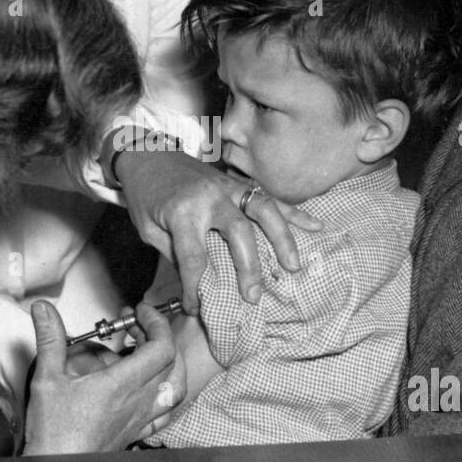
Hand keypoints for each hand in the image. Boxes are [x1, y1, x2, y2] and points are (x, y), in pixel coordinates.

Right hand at [22, 300, 184, 454]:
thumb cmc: (54, 432)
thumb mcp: (47, 378)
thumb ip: (49, 338)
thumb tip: (44, 310)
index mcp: (122, 385)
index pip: (162, 347)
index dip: (157, 323)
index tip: (141, 313)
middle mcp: (138, 402)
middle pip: (172, 362)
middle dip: (159, 336)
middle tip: (137, 326)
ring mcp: (141, 419)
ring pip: (176, 388)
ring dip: (171, 364)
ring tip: (152, 351)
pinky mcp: (137, 432)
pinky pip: (166, 412)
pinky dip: (167, 392)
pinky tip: (154, 386)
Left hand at [116, 151, 320, 311]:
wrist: (147, 154)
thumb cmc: (145, 195)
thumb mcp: (149, 229)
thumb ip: (176, 255)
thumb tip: (199, 284)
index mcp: (182, 212)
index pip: (194, 258)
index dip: (194, 288)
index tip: (195, 307)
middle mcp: (210, 197)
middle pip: (238, 233)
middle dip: (248, 267)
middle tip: (253, 296)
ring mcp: (228, 187)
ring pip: (263, 210)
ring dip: (282, 238)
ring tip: (294, 265)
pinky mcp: (238, 183)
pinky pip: (270, 197)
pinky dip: (294, 212)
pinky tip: (316, 226)